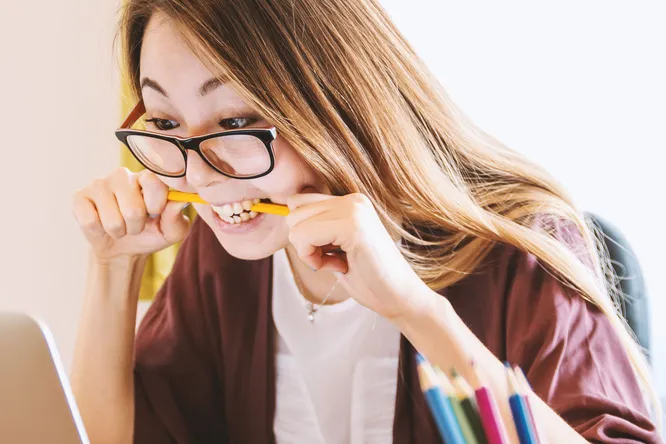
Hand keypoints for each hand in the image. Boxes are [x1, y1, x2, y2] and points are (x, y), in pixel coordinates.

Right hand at [73, 168, 189, 260]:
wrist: (123, 249)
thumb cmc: (151, 234)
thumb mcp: (172, 231)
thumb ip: (177, 217)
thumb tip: (179, 201)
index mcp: (148, 177)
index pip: (154, 182)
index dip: (156, 205)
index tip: (155, 213)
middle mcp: (123, 175)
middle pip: (133, 208)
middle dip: (136, 226)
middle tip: (135, 225)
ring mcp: (99, 184)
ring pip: (112, 219)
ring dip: (119, 231)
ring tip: (120, 226)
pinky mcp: (80, 197)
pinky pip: (90, 221)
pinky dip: (99, 232)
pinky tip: (101, 225)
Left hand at [286, 192, 431, 319]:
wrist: (399, 297)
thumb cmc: (368, 277)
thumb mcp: (336, 246)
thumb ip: (318, 227)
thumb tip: (286, 214)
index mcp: (350, 201)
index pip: (299, 202)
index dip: (303, 232)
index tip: (326, 252)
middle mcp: (353, 199)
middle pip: (293, 211)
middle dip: (303, 242)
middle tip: (330, 259)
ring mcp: (354, 209)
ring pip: (296, 224)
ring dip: (308, 251)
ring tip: (337, 262)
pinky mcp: (353, 226)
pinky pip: (305, 236)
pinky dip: (312, 258)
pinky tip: (338, 266)